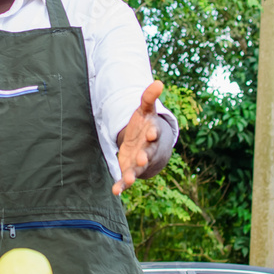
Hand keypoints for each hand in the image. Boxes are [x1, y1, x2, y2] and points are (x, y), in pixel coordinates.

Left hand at [113, 80, 165, 195]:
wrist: (147, 145)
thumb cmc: (145, 125)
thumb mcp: (145, 110)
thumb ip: (149, 98)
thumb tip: (158, 82)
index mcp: (151, 135)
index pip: (154, 134)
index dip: (153, 133)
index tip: (152, 133)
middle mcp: (147, 151)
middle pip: (147, 155)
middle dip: (145, 157)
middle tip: (142, 159)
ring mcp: (138, 162)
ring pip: (137, 170)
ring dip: (132, 175)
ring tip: (128, 180)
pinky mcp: (129, 170)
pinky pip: (125, 180)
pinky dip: (121, 186)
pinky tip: (115, 191)